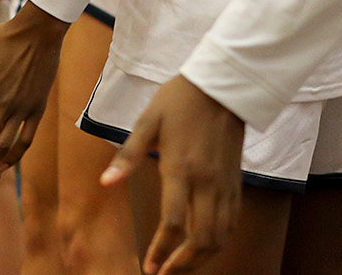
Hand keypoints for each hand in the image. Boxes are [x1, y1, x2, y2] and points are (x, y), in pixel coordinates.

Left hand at [102, 76, 245, 274]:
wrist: (223, 85)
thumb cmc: (180, 100)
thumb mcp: (147, 121)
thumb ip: (128, 156)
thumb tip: (105, 182)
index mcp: (181, 168)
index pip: (173, 223)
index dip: (161, 250)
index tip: (150, 268)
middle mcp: (207, 182)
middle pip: (202, 238)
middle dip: (183, 264)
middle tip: (164, 274)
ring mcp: (225, 184)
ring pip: (221, 235)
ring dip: (203, 258)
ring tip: (182, 267)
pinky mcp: (236, 182)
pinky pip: (232, 222)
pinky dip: (220, 241)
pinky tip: (205, 246)